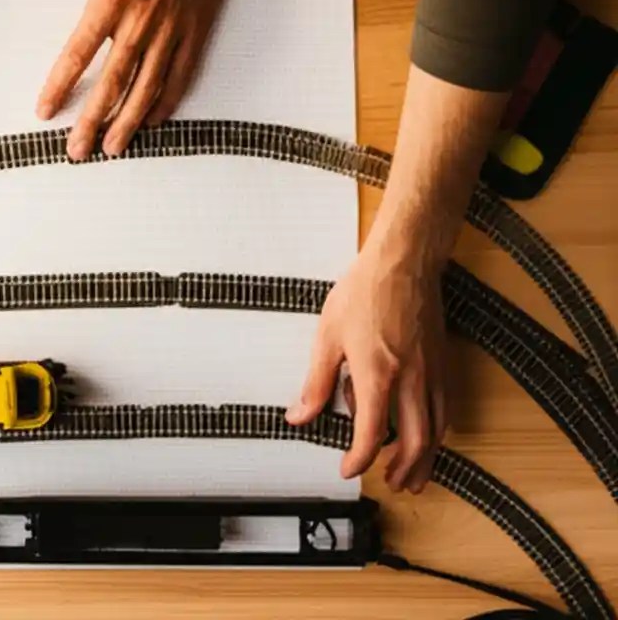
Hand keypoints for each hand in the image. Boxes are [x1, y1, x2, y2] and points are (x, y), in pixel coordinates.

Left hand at [0, 0, 258, 159]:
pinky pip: (183, 72)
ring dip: (130, 120)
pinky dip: (168, 99)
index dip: (60, 85)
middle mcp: (143, 18)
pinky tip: (153, 120)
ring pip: (149, 85)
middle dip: (93, 120)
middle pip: (113, 81)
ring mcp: (174, 25)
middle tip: (78, 150)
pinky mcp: (198, 24)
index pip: (79, 52)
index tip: (45, 111)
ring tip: (114, 147)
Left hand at [286, 243, 449, 493]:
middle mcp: (411, 379)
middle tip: (390, 483)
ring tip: (413, 474)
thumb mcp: (328, 338)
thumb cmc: (364, 293)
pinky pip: (446, 408)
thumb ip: (316, 383)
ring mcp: (432, 372)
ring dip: (426, 458)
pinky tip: (429, 437)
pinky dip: (439, 431)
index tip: (348, 469)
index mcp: (377, 374)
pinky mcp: (443, 363)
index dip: (359, 459)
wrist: (403, 263)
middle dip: (403, 469)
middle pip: (414, 440)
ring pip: (437, 429)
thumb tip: (300, 415)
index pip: (370, 432)